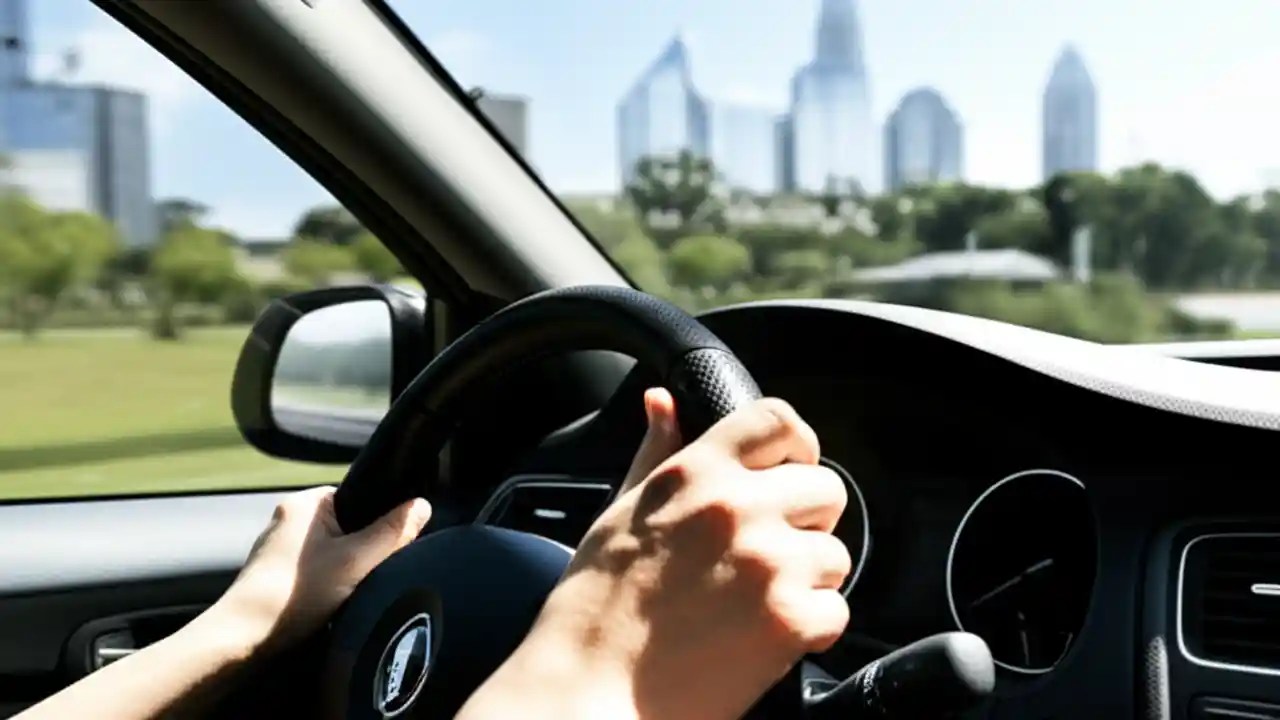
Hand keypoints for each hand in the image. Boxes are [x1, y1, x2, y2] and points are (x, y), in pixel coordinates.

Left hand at [209, 486, 431, 656]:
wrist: (242, 640)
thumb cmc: (291, 595)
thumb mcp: (357, 561)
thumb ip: (393, 533)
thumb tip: (420, 507)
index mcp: (305, 501)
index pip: (359, 497)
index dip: (379, 522)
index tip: (384, 547)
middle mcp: (288, 519)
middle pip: (348, 527)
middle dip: (361, 552)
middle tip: (363, 575)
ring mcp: (278, 548)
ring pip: (332, 554)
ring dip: (343, 573)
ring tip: (340, 593)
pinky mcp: (275, 575)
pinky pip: (315, 574)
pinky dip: (325, 588)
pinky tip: (325, 605)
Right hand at [467, 389, 850, 719]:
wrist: (590, 689)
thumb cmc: (596, 607)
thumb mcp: (619, 511)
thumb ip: (655, 452)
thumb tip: (662, 402)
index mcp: (695, 474)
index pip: (777, 420)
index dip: (795, 445)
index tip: (791, 469)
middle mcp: (738, 508)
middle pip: (825, 487)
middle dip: (808, 518)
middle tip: (770, 551)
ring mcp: (769, 564)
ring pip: (836, 554)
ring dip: (809, 579)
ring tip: (756, 601)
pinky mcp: (790, 620)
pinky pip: (837, 611)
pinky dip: (810, 629)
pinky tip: (762, 637)